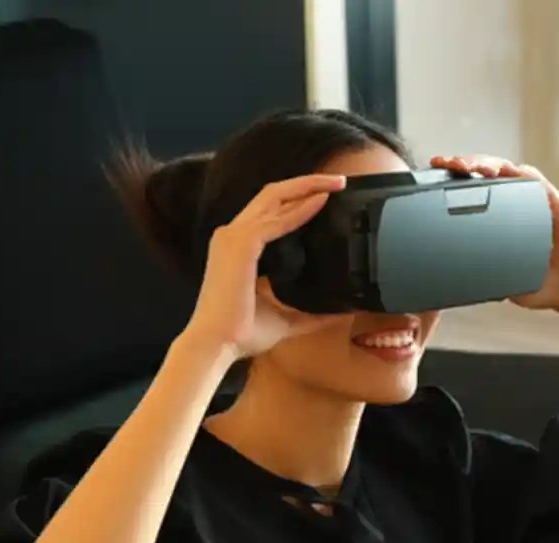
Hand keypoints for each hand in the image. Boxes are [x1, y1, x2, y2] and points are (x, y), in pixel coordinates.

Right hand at [180, 173, 347, 359]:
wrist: (216, 345)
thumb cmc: (242, 333)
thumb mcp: (287, 318)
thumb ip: (313, 313)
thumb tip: (342, 312)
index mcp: (238, 246)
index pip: (269, 210)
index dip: (297, 198)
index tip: (327, 196)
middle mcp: (232, 235)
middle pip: (273, 194)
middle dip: (307, 183)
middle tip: (339, 181)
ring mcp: (233, 237)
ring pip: (274, 197)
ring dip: (307, 187)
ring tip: (336, 184)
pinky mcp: (241, 245)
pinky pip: (276, 220)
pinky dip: (300, 210)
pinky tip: (322, 202)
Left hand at [429, 155, 558, 313]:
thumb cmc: (536, 284)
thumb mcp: (499, 280)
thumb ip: (480, 278)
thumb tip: (450, 284)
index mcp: (497, 217)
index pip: (469, 189)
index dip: (449, 179)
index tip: (430, 174)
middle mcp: (512, 201)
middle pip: (482, 171)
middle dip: (460, 162)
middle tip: (442, 164)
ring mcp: (530, 197)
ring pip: (502, 168)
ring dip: (481, 161)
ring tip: (464, 165)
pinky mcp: (549, 198)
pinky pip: (529, 176)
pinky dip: (512, 170)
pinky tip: (496, 170)